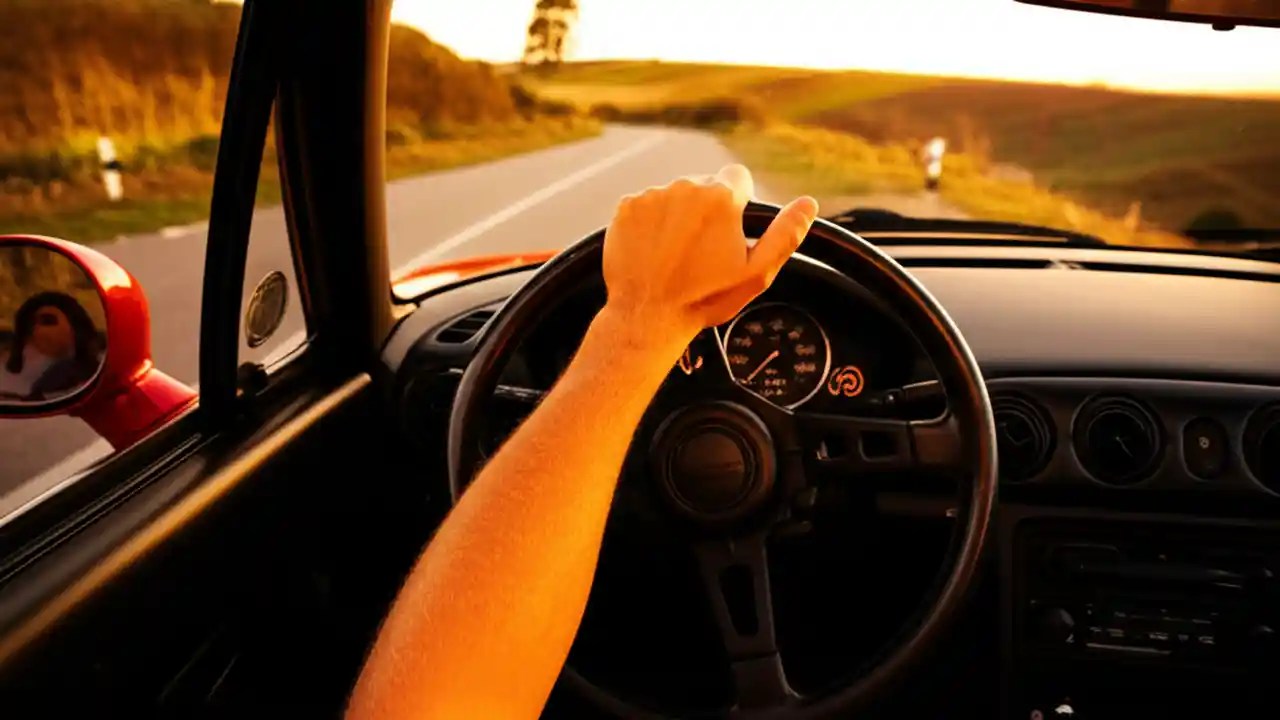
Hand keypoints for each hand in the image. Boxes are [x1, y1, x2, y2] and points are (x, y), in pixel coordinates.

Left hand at [601, 164, 817, 342]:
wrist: (647, 316)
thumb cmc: (704, 298)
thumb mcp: (756, 273)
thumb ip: (785, 234)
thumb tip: (808, 204)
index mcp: (721, 198)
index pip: (738, 178)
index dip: (738, 204)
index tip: (730, 230)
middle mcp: (685, 187)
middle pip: (705, 186)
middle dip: (707, 210)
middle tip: (702, 250)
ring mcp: (652, 196)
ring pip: (675, 195)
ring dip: (678, 215)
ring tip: (675, 254)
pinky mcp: (626, 207)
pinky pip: (646, 205)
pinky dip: (650, 222)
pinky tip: (653, 251)